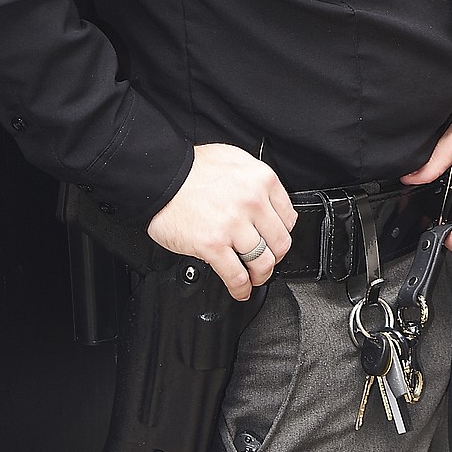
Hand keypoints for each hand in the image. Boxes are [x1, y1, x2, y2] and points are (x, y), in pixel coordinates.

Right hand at [147, 142, 296, 299]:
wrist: (163, 176)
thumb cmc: (194, 167)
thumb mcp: (236, 160)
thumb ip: (255, 182)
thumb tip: (268, 200)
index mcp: (261, 180)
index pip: (288, 218)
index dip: (282, 234)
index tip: (275, 240)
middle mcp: (252, 202)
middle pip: (279, 242)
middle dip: (275, 257)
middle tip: (268, 261)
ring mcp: (233, 225)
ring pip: (262, 262)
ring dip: (260, 275)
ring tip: (254, 277)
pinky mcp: (213, 245)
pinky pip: (236, 275)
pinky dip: (241, 288)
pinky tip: (240, 290)